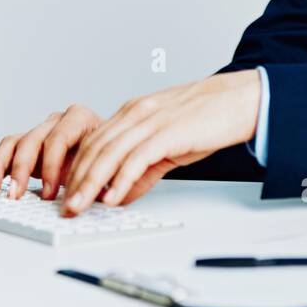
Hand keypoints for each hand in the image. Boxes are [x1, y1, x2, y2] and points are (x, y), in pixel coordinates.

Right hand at [0, 104, 105, 200]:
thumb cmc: (112, 159)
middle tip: (16, 195)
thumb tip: (94, 196)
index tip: (48, 192)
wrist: (108, 155)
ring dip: (0, 168)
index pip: (59, 137)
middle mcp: (58, 122)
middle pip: (32, 140)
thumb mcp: (112, 167)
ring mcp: (40, 133)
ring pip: (14, 144)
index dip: (51, 165)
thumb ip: (102, 179)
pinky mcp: (27, 146)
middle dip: (22, 170)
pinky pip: (6, 152)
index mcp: (82, 119)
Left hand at [61, 70, 260, 213]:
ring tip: (80, 206)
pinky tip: (112, 197)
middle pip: (95, 148)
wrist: (241, 100)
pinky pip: (138, 158)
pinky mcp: (169, 131)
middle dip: (77, 180)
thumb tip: (122, 194)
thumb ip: (144, 169)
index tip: (68, 193)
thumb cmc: (208, 118)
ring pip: (110, 153)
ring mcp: (152, 121)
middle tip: (66, 206)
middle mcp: (137, 113)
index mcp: (133, 113)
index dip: (77, 169)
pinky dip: (122, 179)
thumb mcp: (169, 144)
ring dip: (91, 183)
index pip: (94, 142)